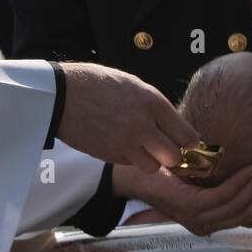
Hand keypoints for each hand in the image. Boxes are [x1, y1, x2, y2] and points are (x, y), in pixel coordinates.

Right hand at [56, 62, 197, 170]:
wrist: (63, 94)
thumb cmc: (99, 84)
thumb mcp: (135, 86)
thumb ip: (156, 107)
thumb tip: (174, 127)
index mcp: (153, 103)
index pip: (187, 136)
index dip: (188, 142)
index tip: (184, 141)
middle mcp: (142, 125)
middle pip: (174, 157)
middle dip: (172, 155)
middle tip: (165, 147)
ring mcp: (125, 142)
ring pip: (153, 167)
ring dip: (152, 160)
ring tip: (143, 147)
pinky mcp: (109, 154)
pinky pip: (132, 164)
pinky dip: (132, 159)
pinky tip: (123, 143)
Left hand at [114, 163, 251, 236]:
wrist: (138, 173)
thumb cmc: (170, 173)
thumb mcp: (203, 181)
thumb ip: (223, 185)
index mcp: (211, 222)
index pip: (249, 216)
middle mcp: (206, 226)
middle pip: (248, 213)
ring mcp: (198, 219)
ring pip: (238, 205)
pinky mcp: (190, 207)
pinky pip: (222, 196)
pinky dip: (240, 182)